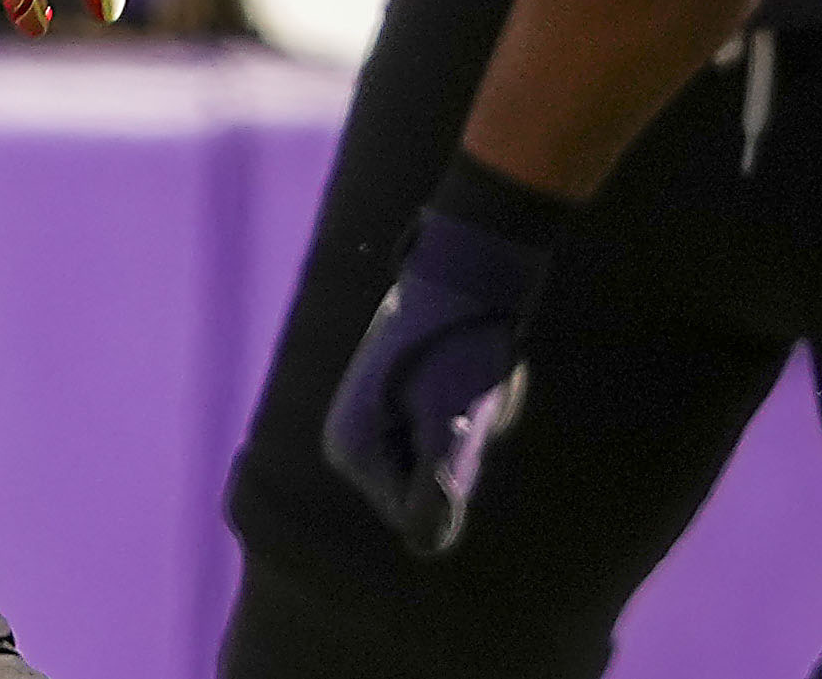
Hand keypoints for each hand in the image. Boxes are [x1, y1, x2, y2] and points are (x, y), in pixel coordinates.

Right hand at [320, 200, 550, 555]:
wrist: (464, 273)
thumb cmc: (457, 348)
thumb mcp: (454, 419)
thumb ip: (438, 484)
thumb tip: (427, 547)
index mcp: (350, 451)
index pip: (416, 520)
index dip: (454, 482)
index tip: (459, 424)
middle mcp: (350, 444)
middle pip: (427, 495)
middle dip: (461, 459)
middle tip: (471, 404)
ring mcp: (373, 425)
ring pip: (440, 468)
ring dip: (469, 436)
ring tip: (471, 386)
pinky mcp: (397, 407)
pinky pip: (443, 441)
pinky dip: (467, 418)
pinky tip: (467, 379)